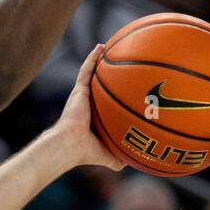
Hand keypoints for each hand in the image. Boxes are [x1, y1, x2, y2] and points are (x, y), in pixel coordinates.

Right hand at [47, 44, 124, 171]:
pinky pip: (87, 70)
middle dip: (109, 74)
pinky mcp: (79, 90)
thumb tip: (137, 162)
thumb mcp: (110, 157)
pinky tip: (100, 47)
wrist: (71, 145)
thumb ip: (122, 158)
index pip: (106, 103)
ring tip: (109, 48)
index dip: (114, 96)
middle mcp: (89, 105)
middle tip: (121, 64)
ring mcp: (83, 96)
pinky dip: (92, 58)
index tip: (127, 88)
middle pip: (100, 85)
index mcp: (96, 118)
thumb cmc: (87, 153)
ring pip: (92, 74)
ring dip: (99, 60)